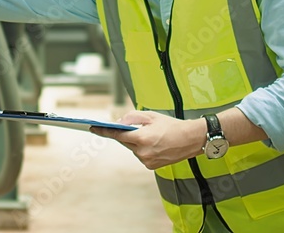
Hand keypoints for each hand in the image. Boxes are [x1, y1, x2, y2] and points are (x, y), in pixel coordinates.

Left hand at [91, 111, 205, 169]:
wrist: (191, 140)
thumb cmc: (172, 125)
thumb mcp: (151, 116)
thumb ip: (132, 118)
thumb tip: (118, 122)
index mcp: (142, 138)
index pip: (117, 134)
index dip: (103, 131)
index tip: (92, 127)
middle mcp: (143, 152)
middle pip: (125, 142)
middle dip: (125, 134)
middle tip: (130, 127)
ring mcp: (147, 161)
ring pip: (132, 149)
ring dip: (135, 142)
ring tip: (149, 135)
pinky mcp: (151, 166)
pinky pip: (140, 155)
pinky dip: (142, 149)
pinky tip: (153, 143)